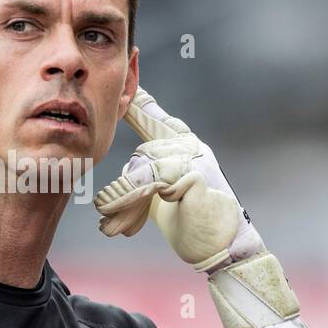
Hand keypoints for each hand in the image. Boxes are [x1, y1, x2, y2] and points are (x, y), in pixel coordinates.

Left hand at [93, 87, 310, 327]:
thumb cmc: (191, 223)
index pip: (154, 118)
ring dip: (122, 200)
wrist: (224, 249)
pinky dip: (134, 200)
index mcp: (180, 146)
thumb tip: (103, 201)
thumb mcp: (158, 199)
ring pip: (142, 167)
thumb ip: (138, 184)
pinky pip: (152, 180)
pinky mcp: (196, 175)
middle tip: (106, 217)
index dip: (138, 101)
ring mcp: (195, 158)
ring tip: (109, 225)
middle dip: (121, 192)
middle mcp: (188, 146)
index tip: (128, 79)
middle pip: (139, 155)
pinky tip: (128, 225)